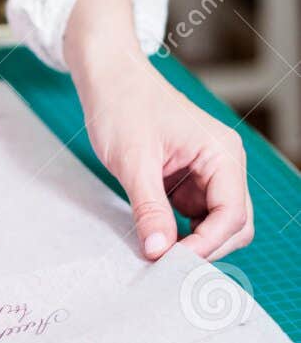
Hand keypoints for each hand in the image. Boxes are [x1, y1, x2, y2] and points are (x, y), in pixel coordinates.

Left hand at [78, 56, 252, 261]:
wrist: (109, 78)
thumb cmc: (124, 105)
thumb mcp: (133, 161)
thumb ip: (149, 209)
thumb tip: (158, 251)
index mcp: (222, 154)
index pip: (233, 214)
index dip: (207, 244)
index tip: (172, 261)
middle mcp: (223, 165)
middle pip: (233, 225)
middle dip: (204, 247)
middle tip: (164, 264)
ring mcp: (207, 174)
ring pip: (216, 225)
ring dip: (192, 242)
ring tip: (157, 252)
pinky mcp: (188, 181)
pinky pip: (194, 217)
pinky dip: (179, 232)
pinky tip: (155, 237)